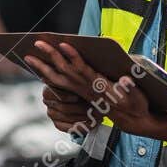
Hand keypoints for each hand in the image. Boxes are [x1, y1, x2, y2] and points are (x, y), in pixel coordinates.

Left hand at [26, 41, 166, 140]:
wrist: (133, 121)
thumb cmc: (136, 106)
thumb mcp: (137, 98)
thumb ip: (129, 89)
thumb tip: (125, 80)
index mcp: (100, 87)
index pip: (83, 70)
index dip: (73, 57)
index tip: (63, 45)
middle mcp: (87, 90)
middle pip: (64, 73)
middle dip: (50, 58)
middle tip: (36, 44)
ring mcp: (82, 93)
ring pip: (58, 80)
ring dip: (43, 68)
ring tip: (29, 56)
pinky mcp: (80, 94)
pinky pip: (60, 85)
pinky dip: (49, 75)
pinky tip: (40, 68)